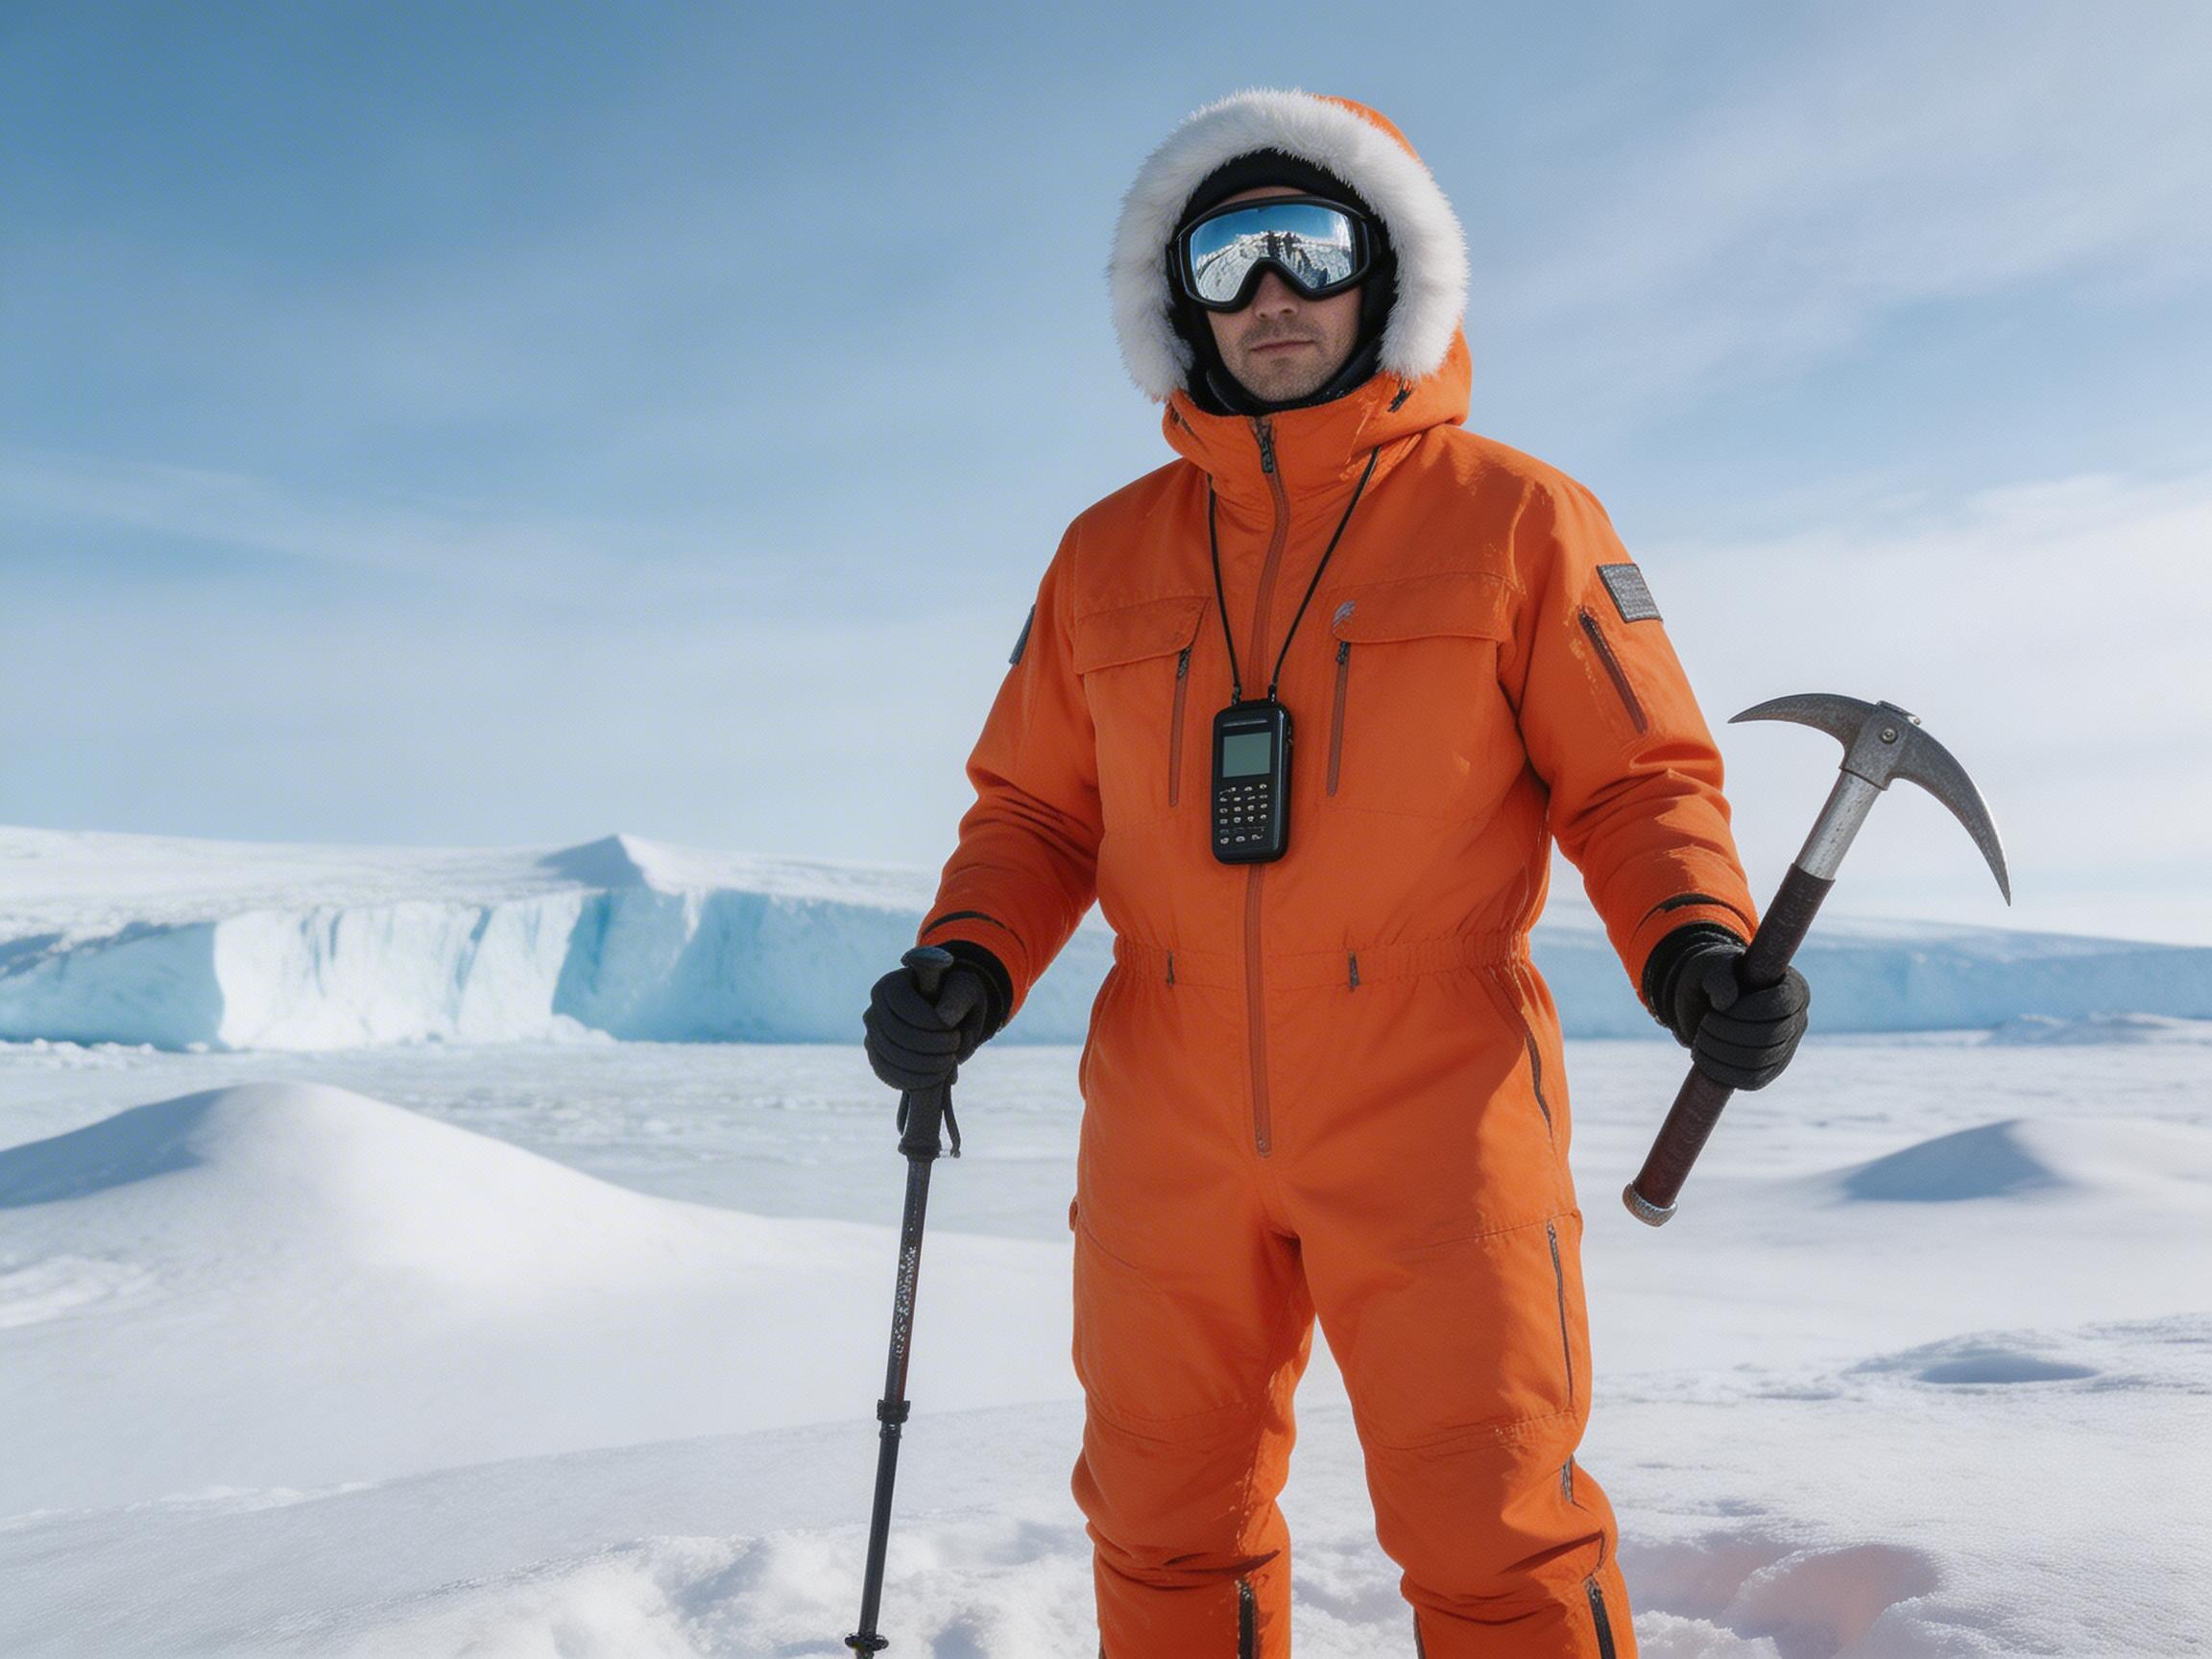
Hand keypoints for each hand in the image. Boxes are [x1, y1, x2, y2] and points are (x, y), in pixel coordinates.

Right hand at [863, 960, 991, 1093]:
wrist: (952, 1019)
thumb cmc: (957, 999)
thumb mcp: (965, 990)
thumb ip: (957, 999)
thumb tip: (944, 1019)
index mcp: (892, 984)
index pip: (900, 1001)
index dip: (926, 1020)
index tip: (953, 1032)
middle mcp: (875, 1008)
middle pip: (892, 1032)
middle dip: (928, 1045)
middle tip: (955, 1048)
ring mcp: (873, 1035)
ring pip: (887, 1055)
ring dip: (922, 1065)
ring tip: (949, 1062)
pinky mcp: (878, 1058)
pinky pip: (887, 1073)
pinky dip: (912, 1079)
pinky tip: (936, 1077)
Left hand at [1654, 929, 1809, 1090]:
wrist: (1705, 1001)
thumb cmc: (1713, 979)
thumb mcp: (1712, 968)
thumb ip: (1718, 977)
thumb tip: (1725, 1002)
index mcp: (1793, 988)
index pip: (1779, 1006)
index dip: (1745, 1012)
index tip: (1715, 1009)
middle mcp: (1797, 1019)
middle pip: (1769, 1037)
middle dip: (1728, 1034)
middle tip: (1703, 1026)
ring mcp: (1787, 1047)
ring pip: (1759, 1061)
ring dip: (1721, 1053)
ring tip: (1700, 1041)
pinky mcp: (1770, 1069)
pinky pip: (1752, 1080)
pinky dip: (1724, 1072)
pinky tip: (1704, 1059)